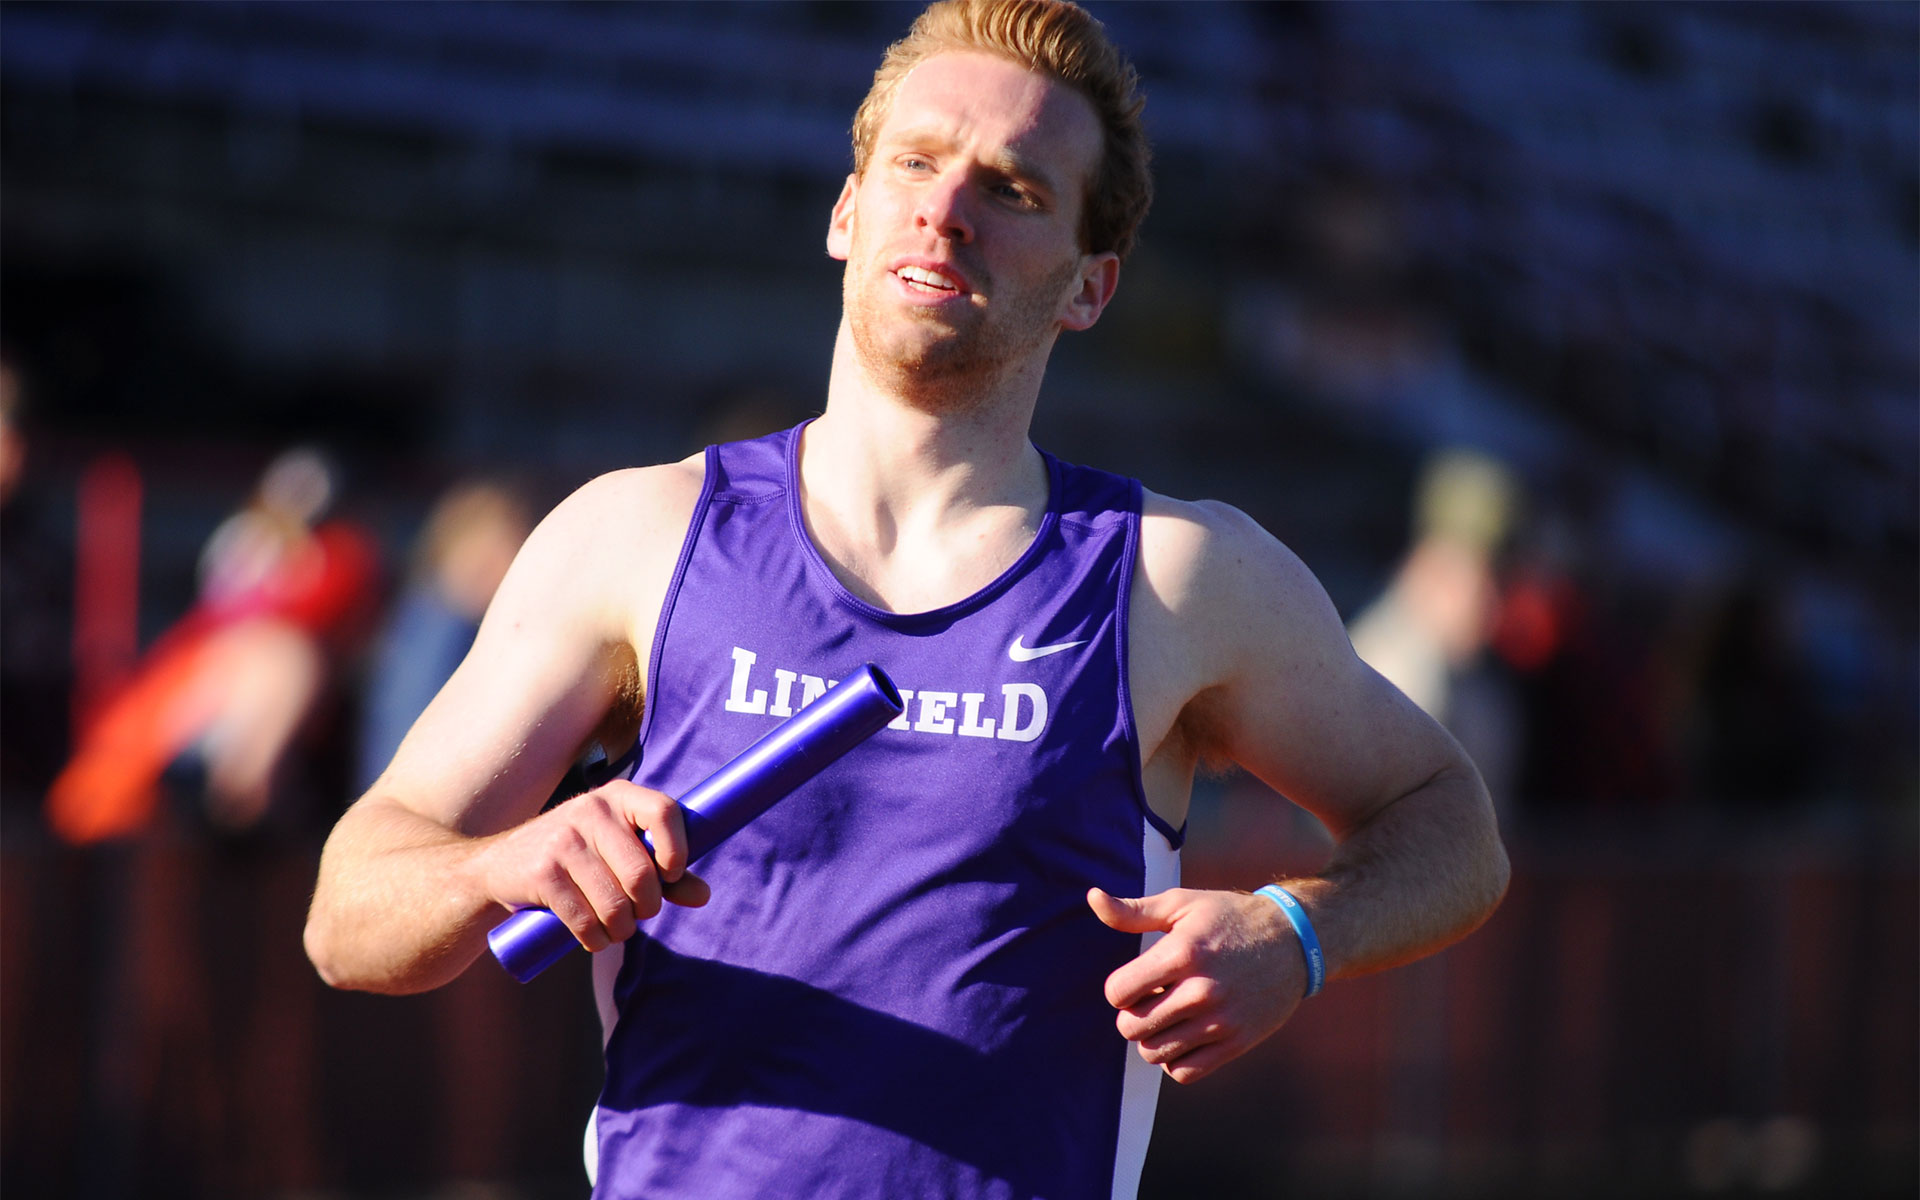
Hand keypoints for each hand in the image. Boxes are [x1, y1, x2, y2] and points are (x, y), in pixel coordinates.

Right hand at [476, 780, 709, 951]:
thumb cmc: (576, 859)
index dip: (678, 850)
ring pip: (615, 904)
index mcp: (618, 796)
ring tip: (616, 929)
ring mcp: (563, 840)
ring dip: (621, 930)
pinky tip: (594, 938)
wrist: (498, 867)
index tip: (671, 875)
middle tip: (638, 914)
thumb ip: (664, 872)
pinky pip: (585, 920)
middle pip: (642, 872)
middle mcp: (591, 810)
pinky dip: (596, 940)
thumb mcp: (619, 852)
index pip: (664, 811)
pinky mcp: (542, 873)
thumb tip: (703, 894)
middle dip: (647, 907)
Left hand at [1089, 886, 1307, 1082]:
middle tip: (1149, 1000)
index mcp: (1183, 954)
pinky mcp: (1236, 1044)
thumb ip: (1133, 911)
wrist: (1293, 941)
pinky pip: (1184, 1072)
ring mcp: (1220, 1022)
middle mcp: (1202, 991)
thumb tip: (1091, 898)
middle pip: (1132, 1028)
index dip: (1118, 988)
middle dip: (1131, 1015)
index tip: (1134, 980)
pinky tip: (1183, 1035)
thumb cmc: (1228, 918)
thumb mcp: (1182, 905)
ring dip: (1151, 1038)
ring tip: (1167, 1016)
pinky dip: (1174, 1060)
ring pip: (1154, 1054)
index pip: (1118, 992)